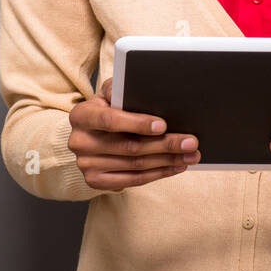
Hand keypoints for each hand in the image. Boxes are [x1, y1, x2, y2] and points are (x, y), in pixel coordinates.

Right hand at [68, 77, 200, 190]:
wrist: (89, 134)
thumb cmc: (106, 108)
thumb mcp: (109, 93)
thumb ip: (121, 89)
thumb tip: (144, 91)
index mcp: (81, 115)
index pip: (110, 119)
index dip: (138, 123)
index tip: (163, 125)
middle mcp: (79, 142)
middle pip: (129, 146)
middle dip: (165, 144)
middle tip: (191, 142)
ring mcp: (86, 164)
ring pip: (135, 165)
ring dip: (167, 161)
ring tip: (190, 155)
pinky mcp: (95, 181)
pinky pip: (133, 180)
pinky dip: (158, 173)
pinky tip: (175, 166)